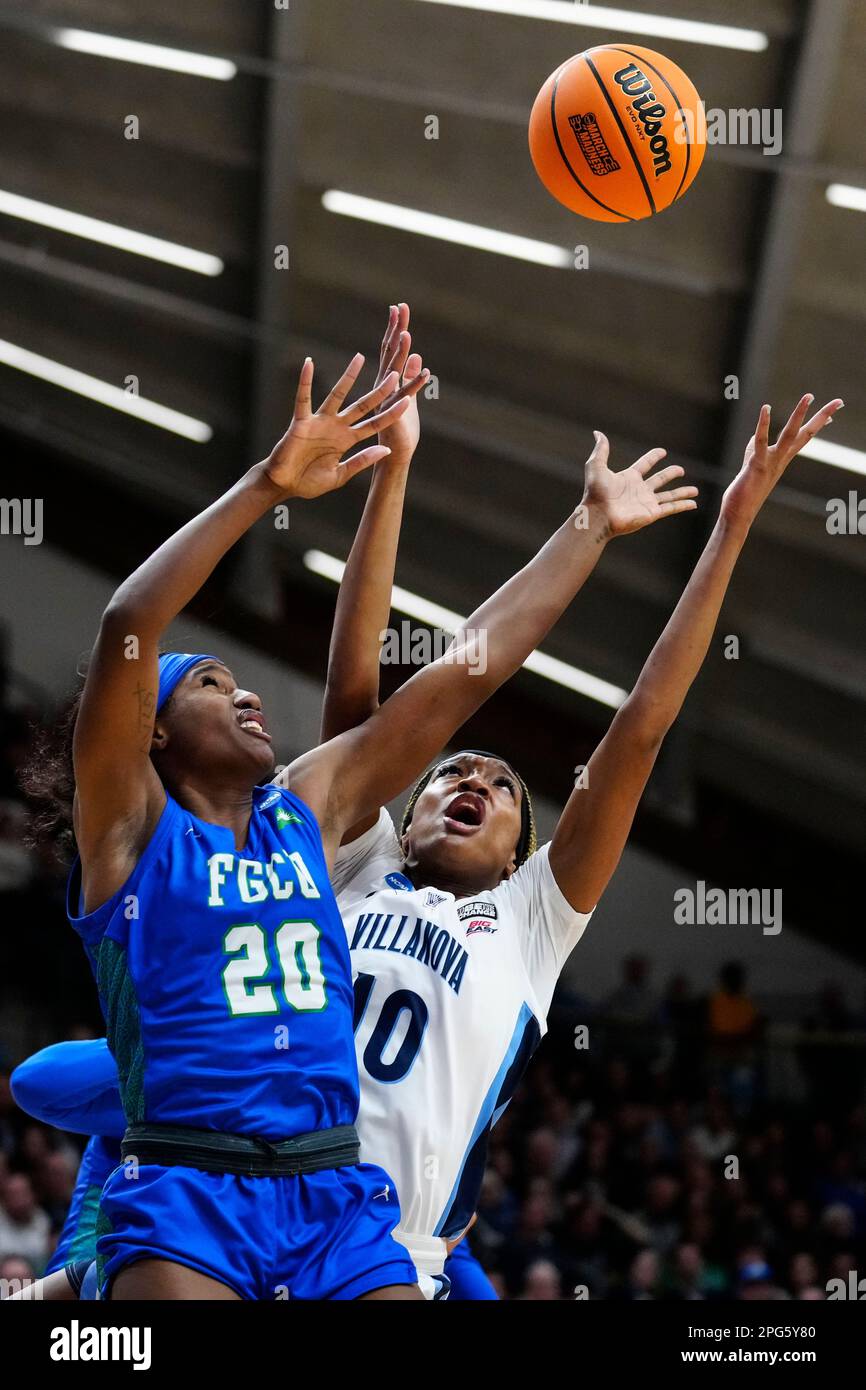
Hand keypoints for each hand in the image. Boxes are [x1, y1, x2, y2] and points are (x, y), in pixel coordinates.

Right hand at [263, 354, 426, 498]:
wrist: (284, 485)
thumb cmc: (309, 482)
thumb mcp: (340, 475)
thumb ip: (361, 461)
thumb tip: (386, 449)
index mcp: (347, 440)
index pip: (374, 424)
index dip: (391, 414)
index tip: (409, 401)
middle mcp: (336, 426)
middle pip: (362, 406)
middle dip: (379, 391)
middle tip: (395, 373)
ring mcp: (319, 421)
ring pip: (337, 395)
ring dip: (349, 376)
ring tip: (360, 357)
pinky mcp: (301, 421)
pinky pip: (303, 398)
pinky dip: (304, 381)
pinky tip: (309, 364)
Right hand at [374, 303, 426, 463]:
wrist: (394, 457)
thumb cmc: (400, 429)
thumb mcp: (409, 398)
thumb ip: (412, 378)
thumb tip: (417, 357)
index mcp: (387, 381)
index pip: (391, 349)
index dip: (395, 328)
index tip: (398, 308)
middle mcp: (384, 386)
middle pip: (390, 353)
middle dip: (396, 330)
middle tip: (400, 307)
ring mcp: (387, 399)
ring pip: (394, 371)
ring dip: (400, 353)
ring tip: (407, 333)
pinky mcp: (394, 414)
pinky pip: (406, 397)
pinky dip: (416, 384)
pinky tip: (425, 371)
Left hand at [581, 432, 697, 537]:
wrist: (598, 515)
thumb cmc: (595, 493)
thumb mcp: (596, 466)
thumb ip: (601, 450)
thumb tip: (597, 433)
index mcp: (629, 477)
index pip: (645, 464)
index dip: (653, 457)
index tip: (662, 452)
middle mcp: (640, 489)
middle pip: (660, 479)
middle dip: (670, 474)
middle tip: (680, 469)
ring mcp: (647, 502)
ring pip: (669, 495)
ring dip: (682, 492)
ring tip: (695, 490)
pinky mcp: (652, 513)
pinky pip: (671, 508)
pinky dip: (683, 505)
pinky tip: (694, 504)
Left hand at [721, 394, 843, 528]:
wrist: (739, 513)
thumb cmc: (745, 490)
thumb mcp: (752, 464)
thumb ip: (755, 449)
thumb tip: (755, 438)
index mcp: (783, 458)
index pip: (805, 437)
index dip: (819, 424)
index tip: (833, 412)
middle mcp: (782, 459)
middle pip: (806, 434)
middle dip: (822, 417)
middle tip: (838, 401)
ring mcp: (771, 462)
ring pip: (789, 436)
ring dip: (799, 415)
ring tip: (809, 396)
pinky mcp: (757, 465)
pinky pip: (761, 442)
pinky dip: (763, 424)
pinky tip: (766, 407)